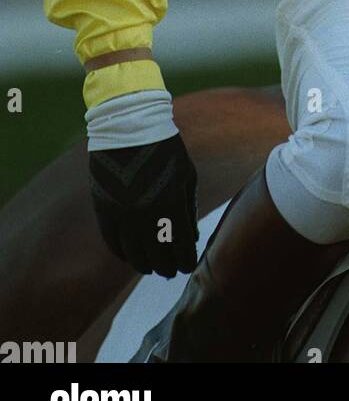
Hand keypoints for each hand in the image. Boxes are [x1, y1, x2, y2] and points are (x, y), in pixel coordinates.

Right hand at [88, 134, 198, 277]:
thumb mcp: (187, 175)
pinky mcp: (104, 210)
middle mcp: (146, 214)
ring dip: (144, 265)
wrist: (129, 128)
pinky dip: (122, 254)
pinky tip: (130, 257)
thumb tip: (191, 238)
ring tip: (152, 268)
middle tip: (171, 272)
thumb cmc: (166, 149)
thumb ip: (189, 208)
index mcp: (172, 204)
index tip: (187, 266)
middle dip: (167, 267)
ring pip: (133, 255)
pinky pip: (112, 242)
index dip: (185, 261)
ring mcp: (122, 214)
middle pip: (158, 256)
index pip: (181, 247)